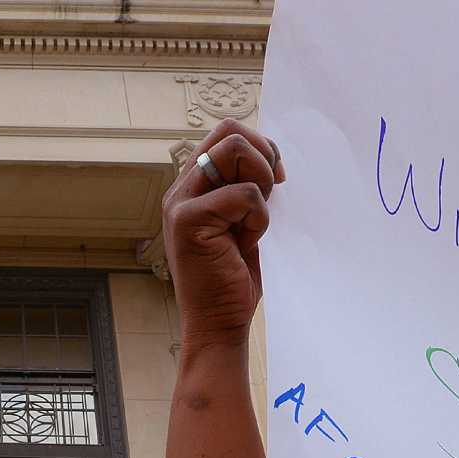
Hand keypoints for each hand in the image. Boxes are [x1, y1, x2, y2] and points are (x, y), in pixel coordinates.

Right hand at [163, 119, 283, 352]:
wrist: (218, 325)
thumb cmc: (232, 280)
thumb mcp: (242, 223)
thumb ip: (244, 189)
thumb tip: (271, 156)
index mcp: (193, 187)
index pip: (226, 133)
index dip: (261, 147)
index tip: (277, 180)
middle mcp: (181, 189)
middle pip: (229, 131)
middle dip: (263, 156)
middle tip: (271, 194)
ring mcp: (180, 203)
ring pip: (234, 150)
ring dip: (261, 182)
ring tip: (254, 220)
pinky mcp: (188, 220)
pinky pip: (243, 193)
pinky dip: (258, 217)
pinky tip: (247, 243)